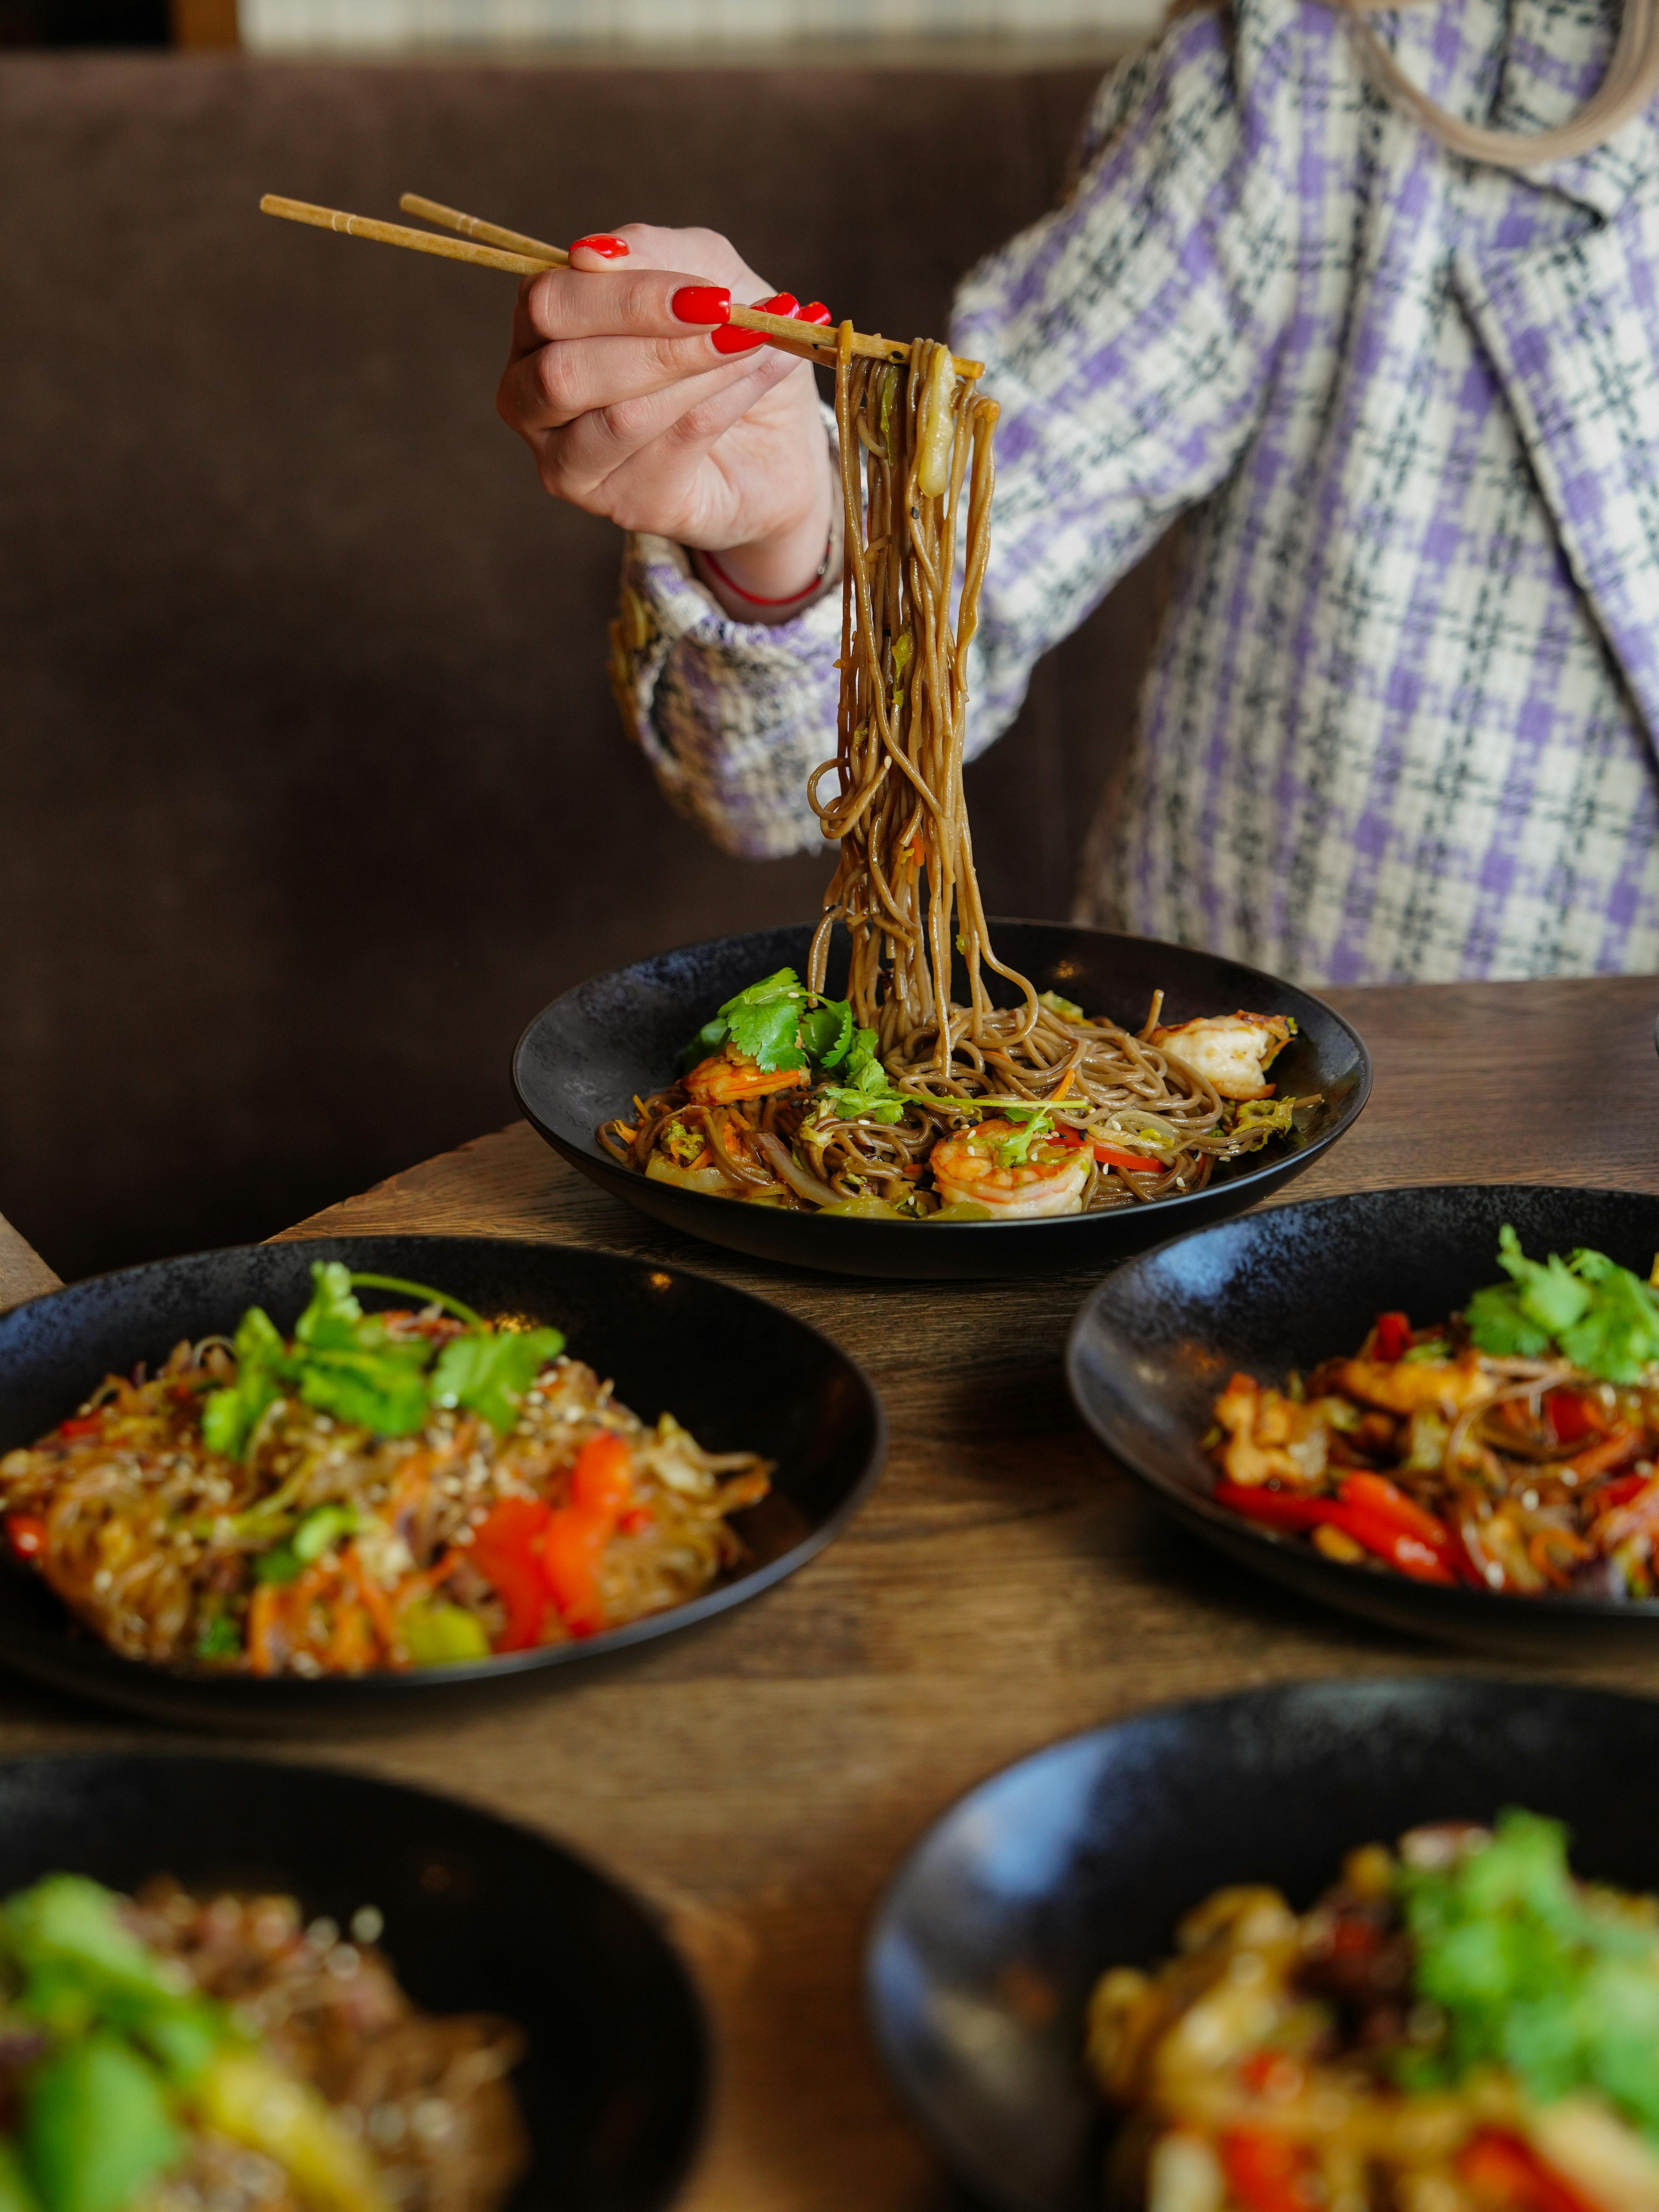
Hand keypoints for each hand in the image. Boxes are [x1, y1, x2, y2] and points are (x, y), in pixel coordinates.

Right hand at [497, 223, 835, 612]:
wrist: (776, 435)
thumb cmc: (723, 342)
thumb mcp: (703, 272)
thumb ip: (651, 252)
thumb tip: (593, 252)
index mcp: (536, 332)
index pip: (547, 304)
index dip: (625, 294)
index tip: (703, 287)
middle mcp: (532, 402)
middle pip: (564, 370)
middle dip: (652, 336)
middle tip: (728, 313)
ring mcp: (572, 464)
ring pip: (621, 416)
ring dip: (696, 371)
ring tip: (756, 342)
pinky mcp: (627, 504)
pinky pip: (672, 449)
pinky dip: (724, 404)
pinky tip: (760, 375)